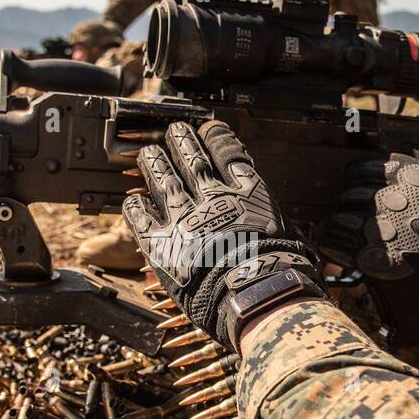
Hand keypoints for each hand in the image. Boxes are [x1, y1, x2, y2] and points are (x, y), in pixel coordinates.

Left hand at [123, 120, 322, 350]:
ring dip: (154, 163)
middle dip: (182, 142)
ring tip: (148, 154)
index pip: (228, 153)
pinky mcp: (161, 242)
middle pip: (191, 160)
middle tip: (175, 130)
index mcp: (245, 195)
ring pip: (162, 179)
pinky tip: (132, 199)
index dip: (217, 138)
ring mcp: (184, 217)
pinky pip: (140, 216)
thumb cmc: (277, 269)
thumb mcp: (286, 232)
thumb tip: (274, 218)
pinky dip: (135, 205)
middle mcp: (211, 199)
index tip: (209, 128)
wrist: (253, 289)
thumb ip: (270, 218)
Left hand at [316, 154, 418, 341]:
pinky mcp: (374, 258)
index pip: (362, 169)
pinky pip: (337, 245)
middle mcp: (391, 198)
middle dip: (348, 203)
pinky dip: (330, 244)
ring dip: (337, 223)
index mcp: (408, 177)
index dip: (357, 180)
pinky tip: (329, 245)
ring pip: (339, 217)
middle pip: (350, 194)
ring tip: (336, 229)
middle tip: (350, 213)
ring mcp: (381, 228)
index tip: (357, 187)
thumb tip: (403, 156)